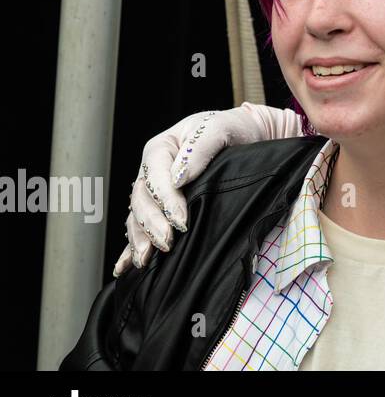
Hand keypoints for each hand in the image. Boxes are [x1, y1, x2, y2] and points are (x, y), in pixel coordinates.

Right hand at [113, 102, 303, 275]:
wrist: (248, 135)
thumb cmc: (233, 129)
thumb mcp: (219, 129)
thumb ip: (199, 149)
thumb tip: (178, 178)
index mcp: (161, 149)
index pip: (154, 177)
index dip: (165, 200)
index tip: (181, 220)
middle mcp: (152, 171)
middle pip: (141, 200)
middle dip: (152, 224)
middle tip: (168, 243)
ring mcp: (155, 191)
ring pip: (137, 217)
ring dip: (140, 239)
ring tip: (147, 260)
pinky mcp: (163, 208)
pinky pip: (141, 228)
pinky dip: (131, 248)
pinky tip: (124, 267)